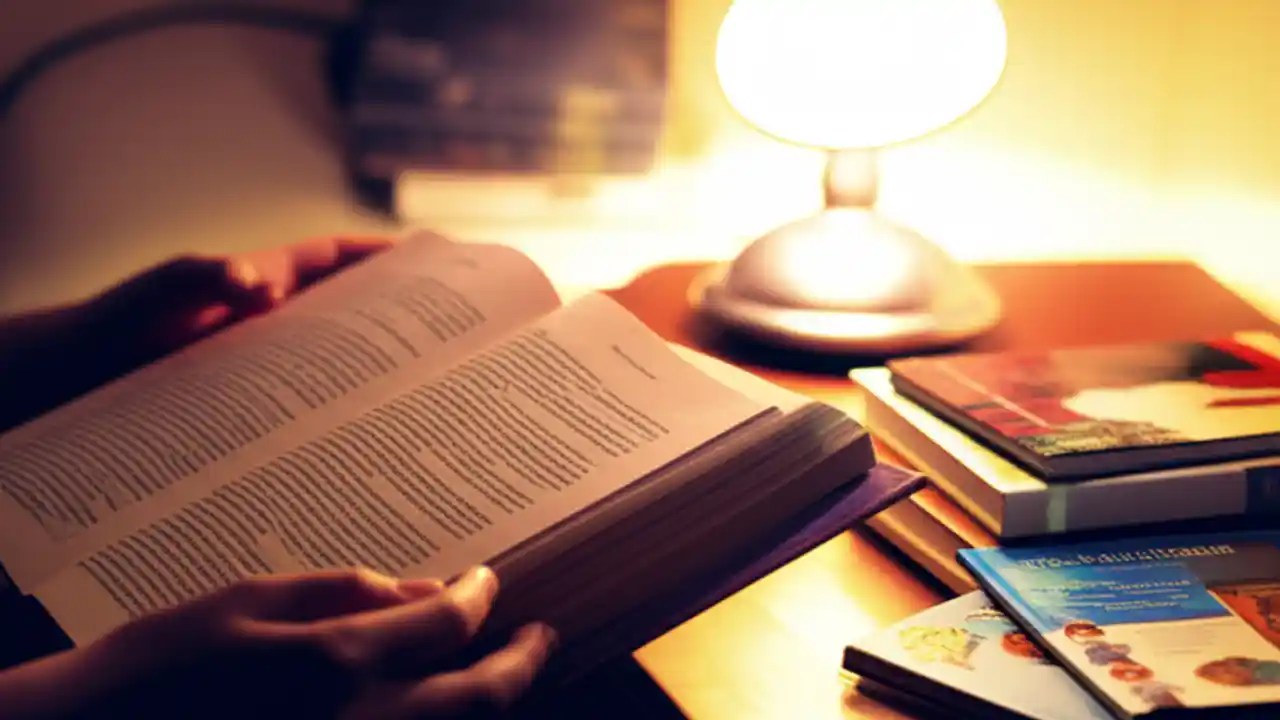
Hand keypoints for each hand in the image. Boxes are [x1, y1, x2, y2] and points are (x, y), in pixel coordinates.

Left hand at [0, 236, 391, 431]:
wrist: (72, 385)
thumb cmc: (116, 328)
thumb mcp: (160, 295)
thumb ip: (204, 280)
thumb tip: (253, 282)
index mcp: (258, 281)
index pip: (331, 258)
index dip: (380, 256)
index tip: (430, 261)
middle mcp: (268, 320)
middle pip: (344, 311)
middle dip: (393, 318)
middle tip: (443, 340)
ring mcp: (262, 362)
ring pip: (328, 363)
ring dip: (366, 375)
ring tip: (415, 399)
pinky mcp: (252, 404)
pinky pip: (303, 405)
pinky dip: (331, 417)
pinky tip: (357, 441)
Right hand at [0, 567, 555, 718]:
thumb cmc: (156, 666)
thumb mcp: (247, 600)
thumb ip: (341, 590)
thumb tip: (420, 588)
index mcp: (336, 661)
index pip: (445, 622)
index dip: (477, 598)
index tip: (486, 582)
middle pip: (479, 699)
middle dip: (521, 663)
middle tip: (541, 637)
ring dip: (491, 705)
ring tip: (506, 674)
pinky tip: (444, 710)